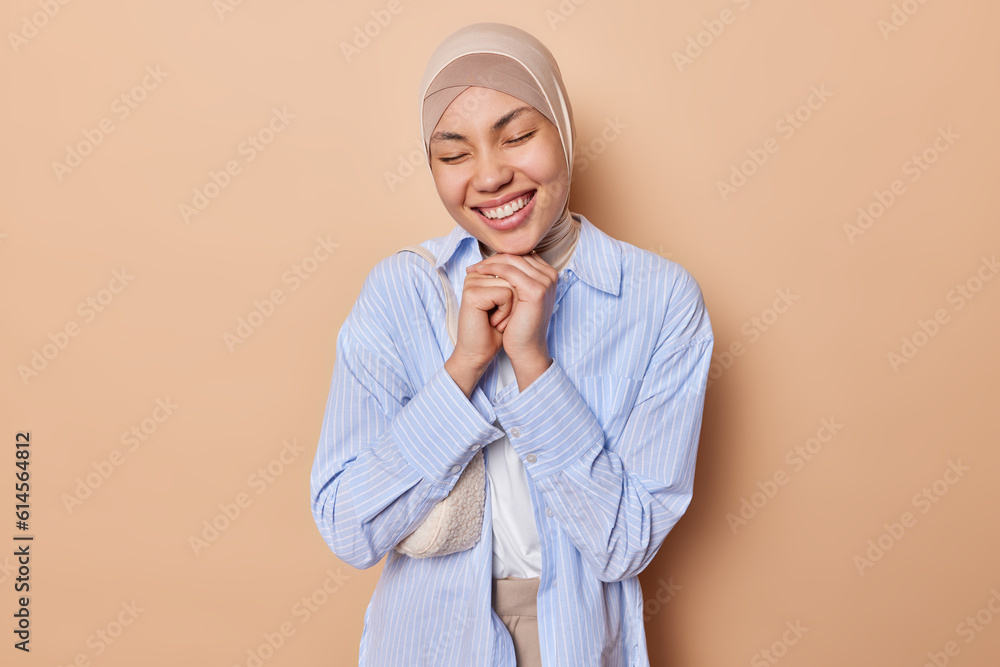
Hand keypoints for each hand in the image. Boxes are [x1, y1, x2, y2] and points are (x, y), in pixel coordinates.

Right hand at [444, 267, 516, 397]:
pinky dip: (506, 312)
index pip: (515, 267)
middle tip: (507, 318)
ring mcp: (472, 282)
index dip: (520, 290)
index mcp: (484, 272)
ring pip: (512, 283)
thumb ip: (519, 279)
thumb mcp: (514, 300)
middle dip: (518, 298)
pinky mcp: (472, 293)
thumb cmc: (500, 329)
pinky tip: (494, 322)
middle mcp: (477, 274)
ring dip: (513, 307)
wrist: (482, 351)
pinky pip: (504, 293)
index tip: (512, 310)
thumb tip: (534, 262)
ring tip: (500, 320)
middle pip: (515, 274)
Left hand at [466, 252, 556, 385]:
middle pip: (517, 255)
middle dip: (493, 258)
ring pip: (512, 260)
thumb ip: (517, 278)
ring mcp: (545, 282)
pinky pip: (509, 271)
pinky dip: (492, 269)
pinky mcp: (536, 290)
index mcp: (549, 275)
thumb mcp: (519, 297)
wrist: (525, 348)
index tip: (481, 264)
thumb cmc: (520, 324)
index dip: (501, 257)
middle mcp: (551, 275)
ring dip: (489, 263)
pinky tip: (479, 273)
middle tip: (474, 266)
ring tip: (473, 270)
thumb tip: (499, 259)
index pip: (521, 255)